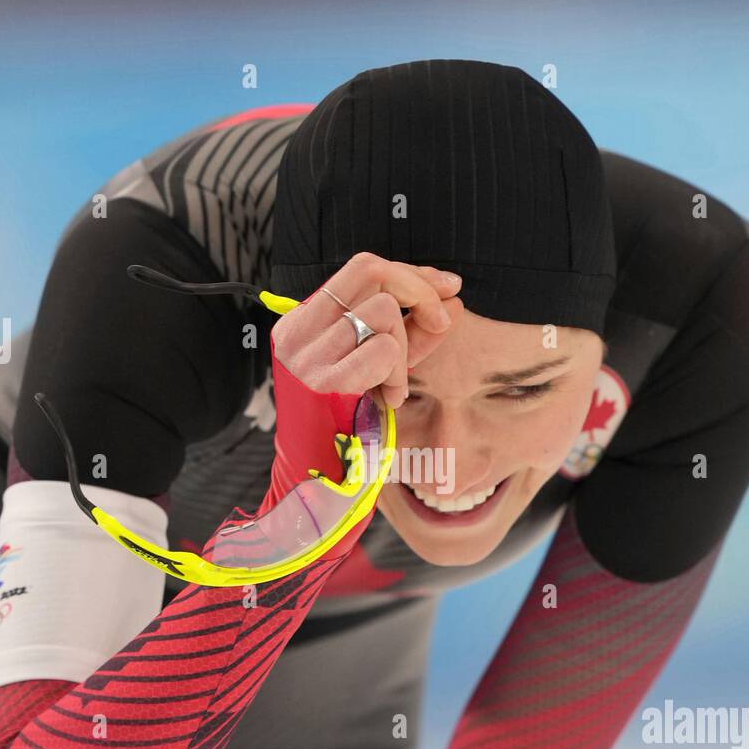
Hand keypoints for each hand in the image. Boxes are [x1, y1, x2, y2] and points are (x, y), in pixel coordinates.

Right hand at [271, 251, 463, 411]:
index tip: (446, 286)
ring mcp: (307, 356)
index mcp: (301, 323)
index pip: (362, 269)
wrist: (318, 480)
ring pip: (383, 311)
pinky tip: (386, 400)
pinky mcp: (324, 381)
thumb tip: (450, 296)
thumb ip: (408, 330)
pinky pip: (385, 348)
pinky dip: (398, 374)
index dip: (411, 274)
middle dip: (419, 291)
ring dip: (405, 351)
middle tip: (440, 323)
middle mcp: (297, 333)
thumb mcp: (379, 365)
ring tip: (393, 386)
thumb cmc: (349, 424)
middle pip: (372, 270)